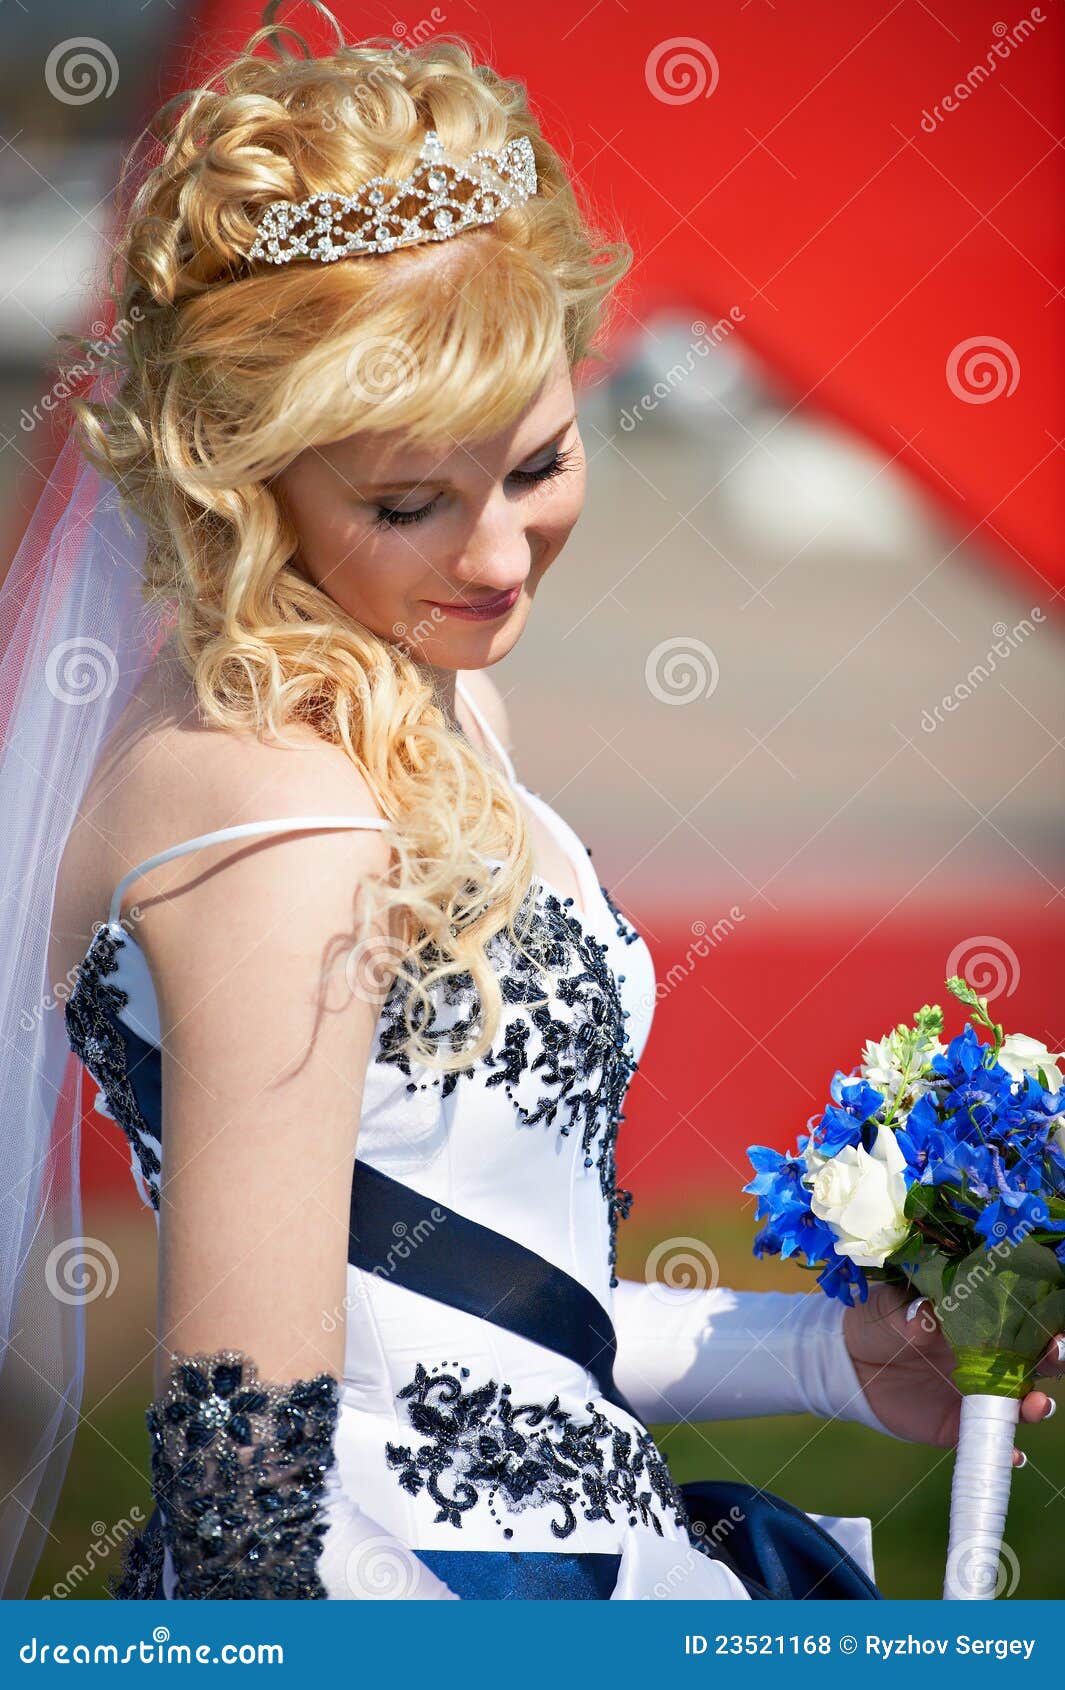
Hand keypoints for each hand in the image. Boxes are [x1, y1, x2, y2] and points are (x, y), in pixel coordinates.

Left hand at [842, 1281, 1062, 1463]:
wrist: (848, 1361)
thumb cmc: (878, 1320)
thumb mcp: (894, 1306)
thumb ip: (915, 1312)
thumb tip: (926, 1318)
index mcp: (978, 1322)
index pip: (1023, 1321)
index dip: (1045, 1321)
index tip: (1054, 1323)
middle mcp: (987, 1360)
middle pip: (1035, 1363)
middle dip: (1055, 1359)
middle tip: (1056, 1353)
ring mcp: (975, 1394)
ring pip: (1020, 1404)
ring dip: (1036, 1407)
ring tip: (1037, 1406)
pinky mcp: (958, 1426)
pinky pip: (988, 1441)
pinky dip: (1005, 1451)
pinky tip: (1012, 1454)